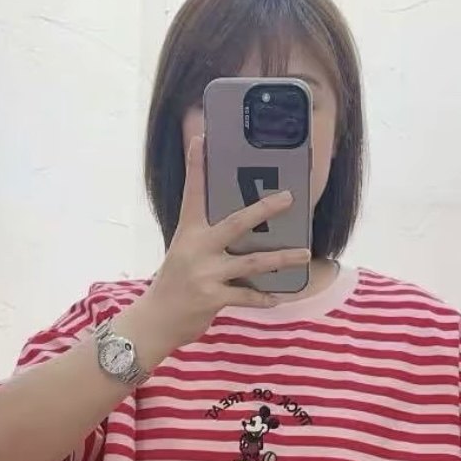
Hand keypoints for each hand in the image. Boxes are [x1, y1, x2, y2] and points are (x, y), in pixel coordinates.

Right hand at [139, 134, 310, 348]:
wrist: (155, 320)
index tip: (202, 140)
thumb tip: (238, 228)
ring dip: (282, 258)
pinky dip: (264, 297)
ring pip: (252, 261)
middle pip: (235, 223)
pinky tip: (279, 296)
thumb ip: (205, 239)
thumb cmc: (174, 284)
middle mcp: (197, 249)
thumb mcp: (184, 253)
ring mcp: (205, 274)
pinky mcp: (212, 297)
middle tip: (289, 198)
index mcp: (188, 232)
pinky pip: (246, 296)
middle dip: (263, 209)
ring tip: (304, 253)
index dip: (196, 167)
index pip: (192, 194)